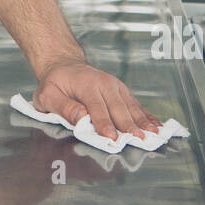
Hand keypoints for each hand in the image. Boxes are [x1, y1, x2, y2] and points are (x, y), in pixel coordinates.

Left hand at [33, 58, 160, 139]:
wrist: (64, 65)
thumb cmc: (55, 83)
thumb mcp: (48, 95)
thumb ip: (64, 107)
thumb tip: (81, 117)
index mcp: (86, 84)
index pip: (97, 107)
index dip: (104, 123)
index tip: (111, 137)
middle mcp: (105, 83)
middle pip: (118, 107)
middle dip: (129, 125)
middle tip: (139, 140)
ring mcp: (116, 86)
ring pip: (130, 106)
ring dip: (142, 121)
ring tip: (153, 134)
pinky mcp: (122, 91)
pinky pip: (136, 104)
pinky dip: (146, 115)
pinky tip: (156, 125)